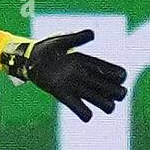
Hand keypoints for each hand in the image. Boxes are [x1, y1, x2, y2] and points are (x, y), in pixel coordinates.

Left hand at [1, 30, 127, 121]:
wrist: (29, 59)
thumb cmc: (46, 48)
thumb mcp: (61, 40)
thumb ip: (76, 38)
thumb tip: (93, 34)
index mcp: (87, 62)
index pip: (110, 71)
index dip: (118, 75)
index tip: (120, 76)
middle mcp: (84, 76)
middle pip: (109, 88)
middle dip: (117, 92)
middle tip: (116, 92)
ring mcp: (75, 87)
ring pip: (98, 100)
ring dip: (105, 104)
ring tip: (108, 106)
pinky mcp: (63, 95)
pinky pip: (78, 108)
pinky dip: (84, 113)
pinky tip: (87, 115)